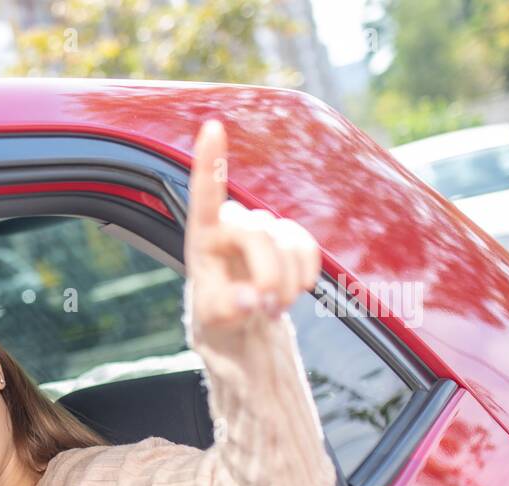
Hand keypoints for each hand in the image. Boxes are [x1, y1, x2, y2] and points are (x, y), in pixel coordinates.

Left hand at [184, 120, 321, 328]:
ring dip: (287, 280)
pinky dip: (306, 271)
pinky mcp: (287, 241)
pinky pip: (306, 246)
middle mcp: (231, 228)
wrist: (242, 335)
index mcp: (202, 242)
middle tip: (265, 308)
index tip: (212, 127)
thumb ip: (226, 310)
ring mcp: (262, 232)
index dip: (211, 163)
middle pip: (258, 232)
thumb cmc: (217, 323)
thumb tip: (249, 296)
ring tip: (271, 309)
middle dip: (268, 273)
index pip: (205, 198)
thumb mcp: (213, 324)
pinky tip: (295, 291)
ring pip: (287, 241)